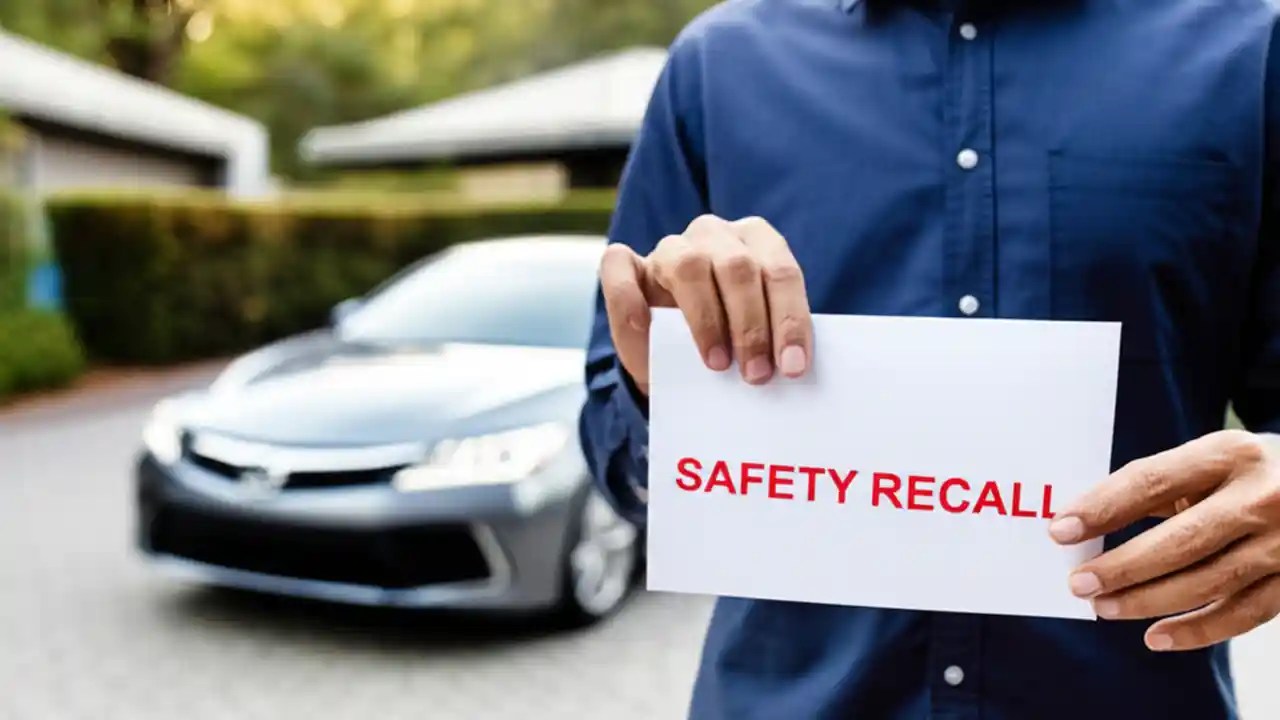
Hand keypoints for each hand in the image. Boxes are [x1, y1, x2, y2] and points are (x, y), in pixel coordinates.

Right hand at [599, 215, 812, 395]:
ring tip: (717, 364)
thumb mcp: (755, 338)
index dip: (790, 320)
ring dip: (707, 320)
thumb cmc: (724, 341)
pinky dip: (630, 298)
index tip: (793, 367)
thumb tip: (790, 368)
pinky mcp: (625, 263)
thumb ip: (772, 341)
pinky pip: (620, 268)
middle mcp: (714, 235)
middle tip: (756, 375)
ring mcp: (670, 247)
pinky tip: (645, 327)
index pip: (780, 273)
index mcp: (756, 242)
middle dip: (752, 326)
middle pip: (739, 269)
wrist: (672, 356)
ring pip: (690, 266)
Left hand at [1049, 429, 1279, 650]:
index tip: (1060, 530)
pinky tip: (1155, 636)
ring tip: (1103, 607)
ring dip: (1148, 601)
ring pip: (1209, 582)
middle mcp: (1263, 497)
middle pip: (1181, 541)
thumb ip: (1158, 487)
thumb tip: (1084, 525)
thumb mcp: (1210, 461)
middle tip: (1079, 583)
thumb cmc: (1244, 475)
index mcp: (1230, 453)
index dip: (1103, 508)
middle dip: (1123, 567)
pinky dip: (1196, 630)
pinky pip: (1243, 614)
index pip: (1153, 481)